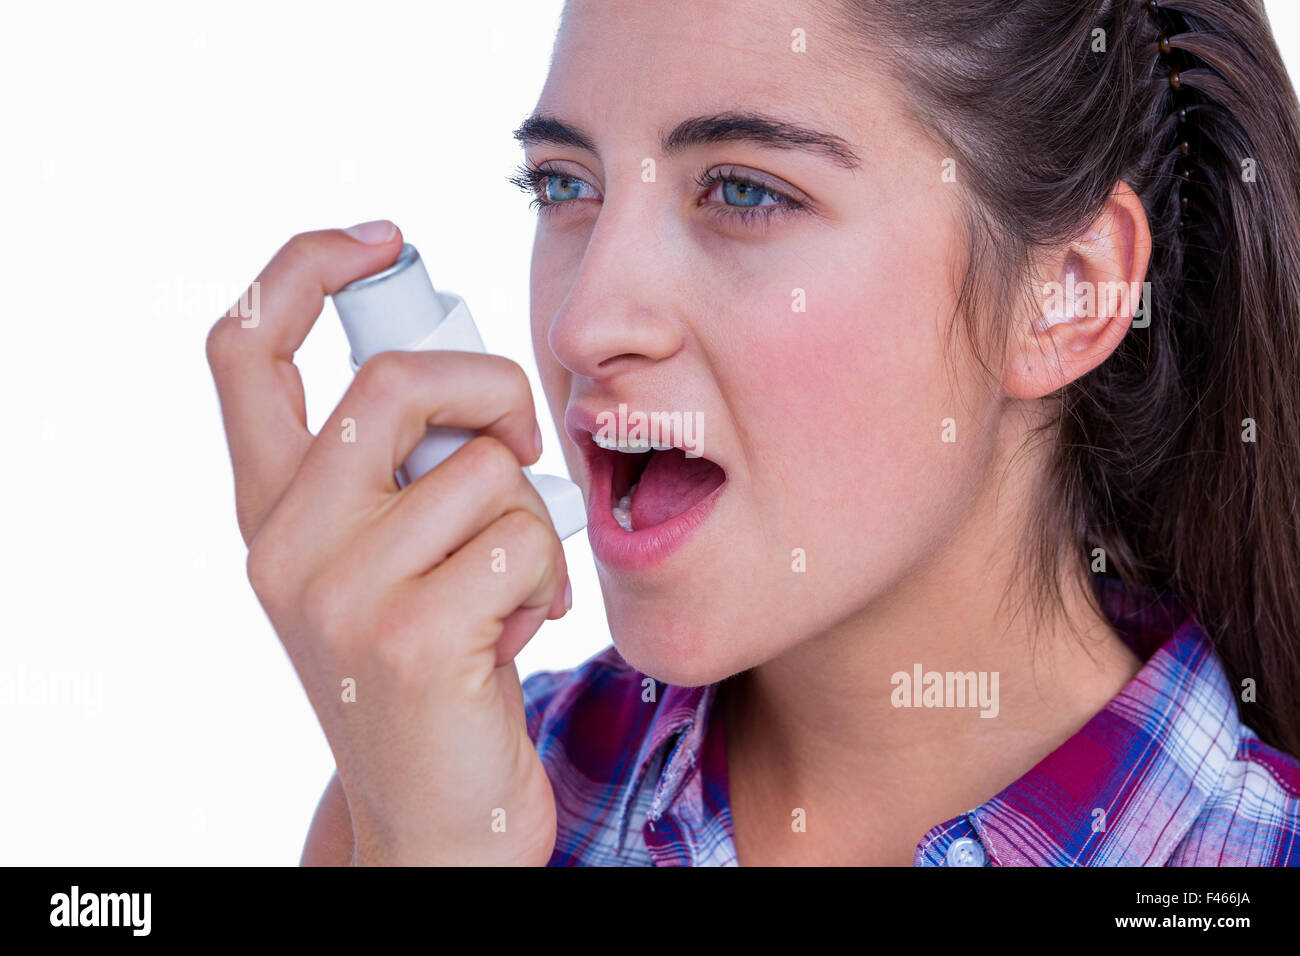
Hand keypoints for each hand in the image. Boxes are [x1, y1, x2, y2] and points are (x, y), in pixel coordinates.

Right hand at [206, 222, 565, 864]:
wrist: (439, 818)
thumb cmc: (439, 669)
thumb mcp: (390, 560)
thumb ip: (399, 470)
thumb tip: (463, 374)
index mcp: (273, 510)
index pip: (243, 348)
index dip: (306, 268)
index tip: (384, 239)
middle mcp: (284, 544)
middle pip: (394, 381)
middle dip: (492, 389)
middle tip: (521, 445)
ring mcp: (338, 594)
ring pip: (484, 468)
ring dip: (530, 519)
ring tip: (510, 585)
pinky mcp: (411, 637)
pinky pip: (522, 539)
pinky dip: (549, 575)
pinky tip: (522, 628)